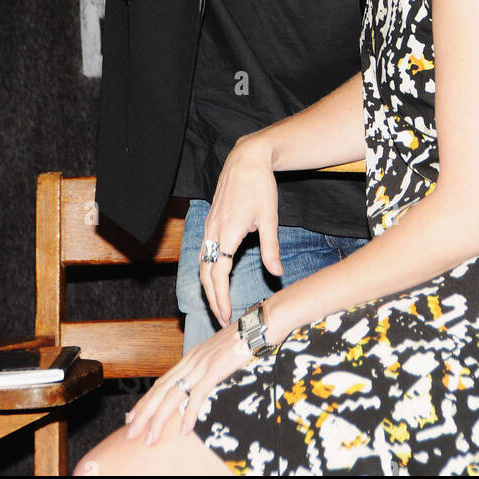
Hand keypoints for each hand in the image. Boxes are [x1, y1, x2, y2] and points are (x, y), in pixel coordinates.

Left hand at [124, 323, 249, 445]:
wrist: (257, 325)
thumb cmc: (242, 339)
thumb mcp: (218, 355)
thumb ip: (206, 369)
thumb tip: (201, 384)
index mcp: (190, 358)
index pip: (162, 382)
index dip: (146, 401)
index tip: (133, 416)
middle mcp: (191, 361)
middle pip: (161, 390)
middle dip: (144, 414)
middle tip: (130, 431)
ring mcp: (202, 365)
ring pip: (173, 396)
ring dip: (160, 420)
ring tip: (150, 438)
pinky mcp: (215, 370)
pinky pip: (198, 395)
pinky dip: (189, 414)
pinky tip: (184, 431)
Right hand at [200, 135, 281, 325]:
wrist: (246, 159)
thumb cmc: (259, 186)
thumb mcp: (269, 218)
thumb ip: (271, 247)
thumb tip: (276, 273)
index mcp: (227, 232)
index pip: (218, 273)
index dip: (221, 297)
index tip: (227, 315)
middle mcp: (213, 231)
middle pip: (205, 273)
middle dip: (212, 298)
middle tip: (222, 319)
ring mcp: (209, 226)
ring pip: (201, 263)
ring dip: (208, 286)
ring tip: (219, 304)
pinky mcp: (210, 221)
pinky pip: (203, 252)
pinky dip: (207, 270)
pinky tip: (215, 279)